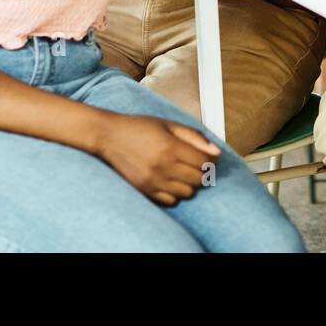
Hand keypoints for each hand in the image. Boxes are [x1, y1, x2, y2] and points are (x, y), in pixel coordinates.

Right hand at [92, 112, 220, 205]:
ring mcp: (152, 181)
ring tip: (182, 171)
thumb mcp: (169, 124)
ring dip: (190, 183)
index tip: (208, 156)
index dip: (210, 159)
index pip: (204, 162)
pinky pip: (171, 201)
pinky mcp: (144, 190)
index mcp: (169, 146)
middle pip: (198, 179)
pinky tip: (171, 180)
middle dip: (202, 172)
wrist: (108, 136)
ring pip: (187, 193)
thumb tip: (217, 152)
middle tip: (196, 163)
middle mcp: (162, 166)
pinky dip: (176, 193)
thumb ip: (194, 137)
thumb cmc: (139, 127)